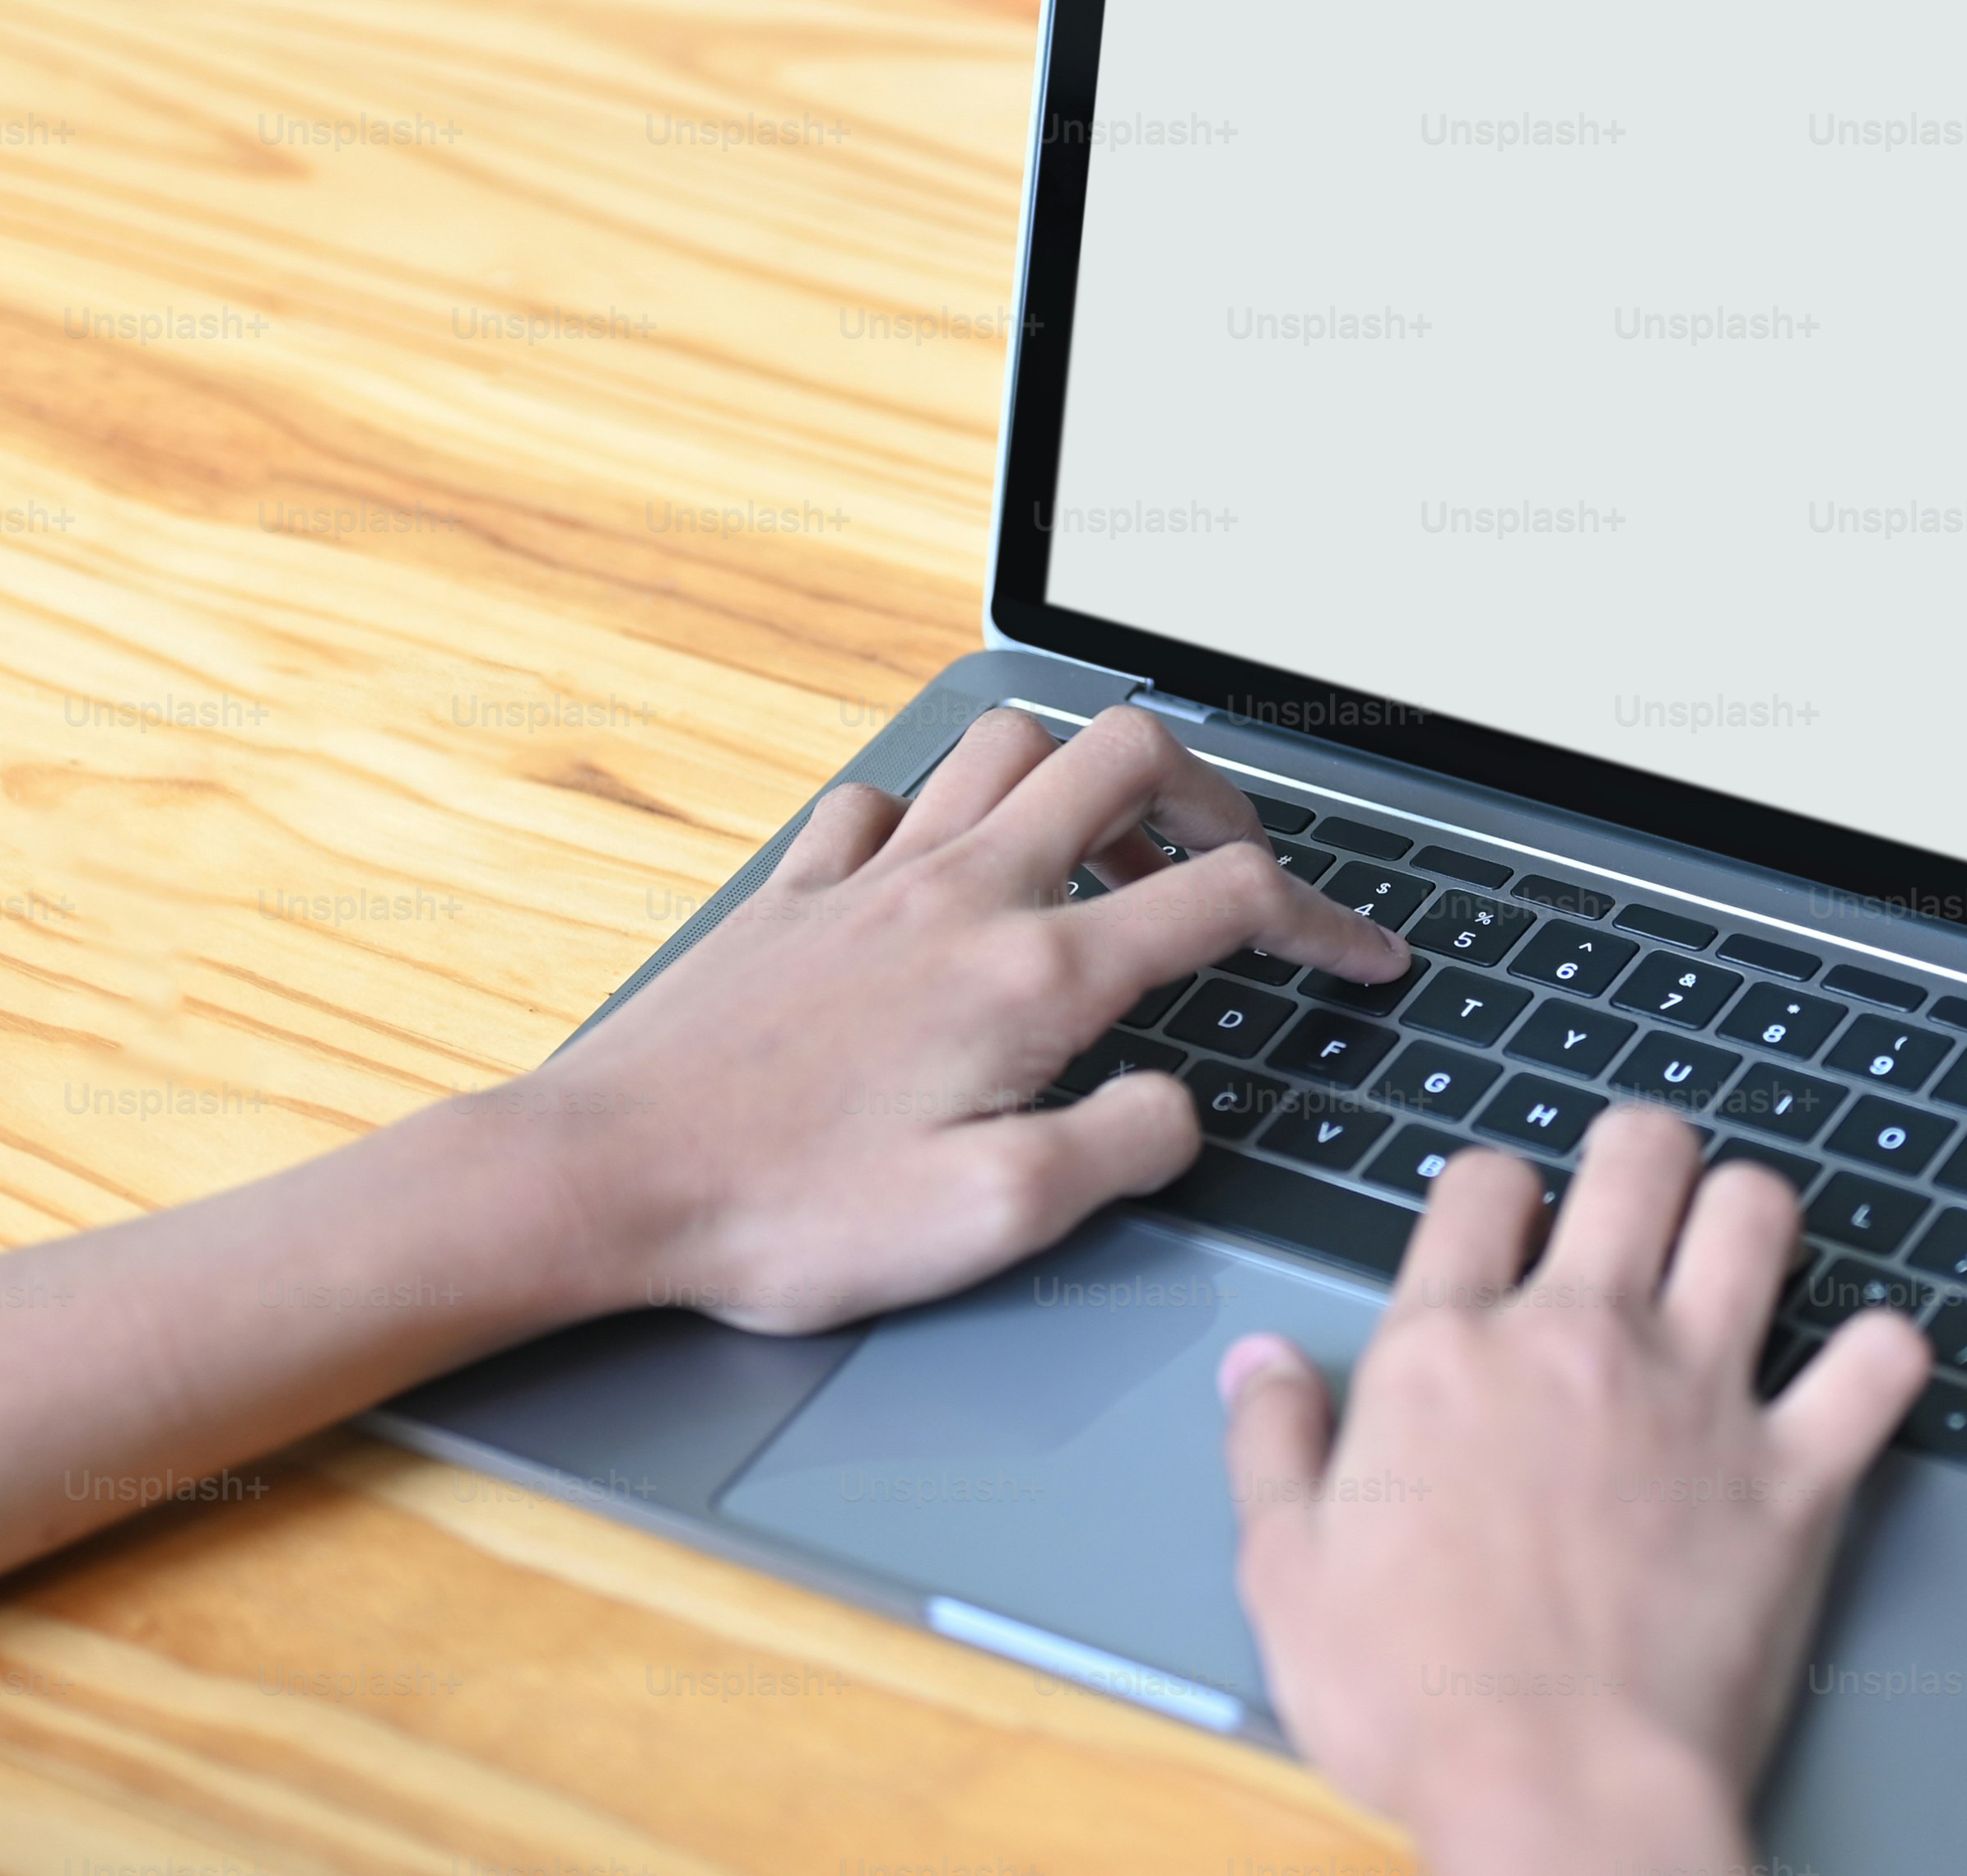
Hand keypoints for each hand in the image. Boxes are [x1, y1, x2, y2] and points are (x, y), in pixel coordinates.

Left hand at [503, 705, 1404, 1331]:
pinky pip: (883, 799)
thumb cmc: (785, 1213)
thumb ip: (1121, 1151)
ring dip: (1076, 779)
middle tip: (1232, 869)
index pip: (1225, 899)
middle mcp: (960, 896)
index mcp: (1031, 976)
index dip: (1323, 921)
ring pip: (1007, 744)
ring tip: (1101, 860)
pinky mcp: (793, 894)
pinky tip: (938, 879)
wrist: (604, 1178)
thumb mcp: (992, 1222)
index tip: (1362, 960)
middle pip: (1127, 754)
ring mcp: (871, 880)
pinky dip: (932, 813)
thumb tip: (1181, 1107)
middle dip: (1211, 795)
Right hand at [1219, 1106, 1929, 1875]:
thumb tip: (1259, 1365)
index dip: (1496, 1187)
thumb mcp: (1285, 1575)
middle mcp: (1580, 1343)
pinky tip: (1864, 1364)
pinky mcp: (1795, 1474)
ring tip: (1738, 1243)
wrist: (1558, 1793)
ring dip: (1751, 1214)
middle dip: (1641, 1150)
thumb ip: (1273, 1447)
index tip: (1506, 1221)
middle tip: (1639, 1184)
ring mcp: (1698, 1398)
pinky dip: (1885, 1353)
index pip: (1481, 1187)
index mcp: (1448, 1354)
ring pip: (1757, 1218)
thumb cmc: (1419, 1702)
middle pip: (1637, 1159)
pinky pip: (1879, 1365)